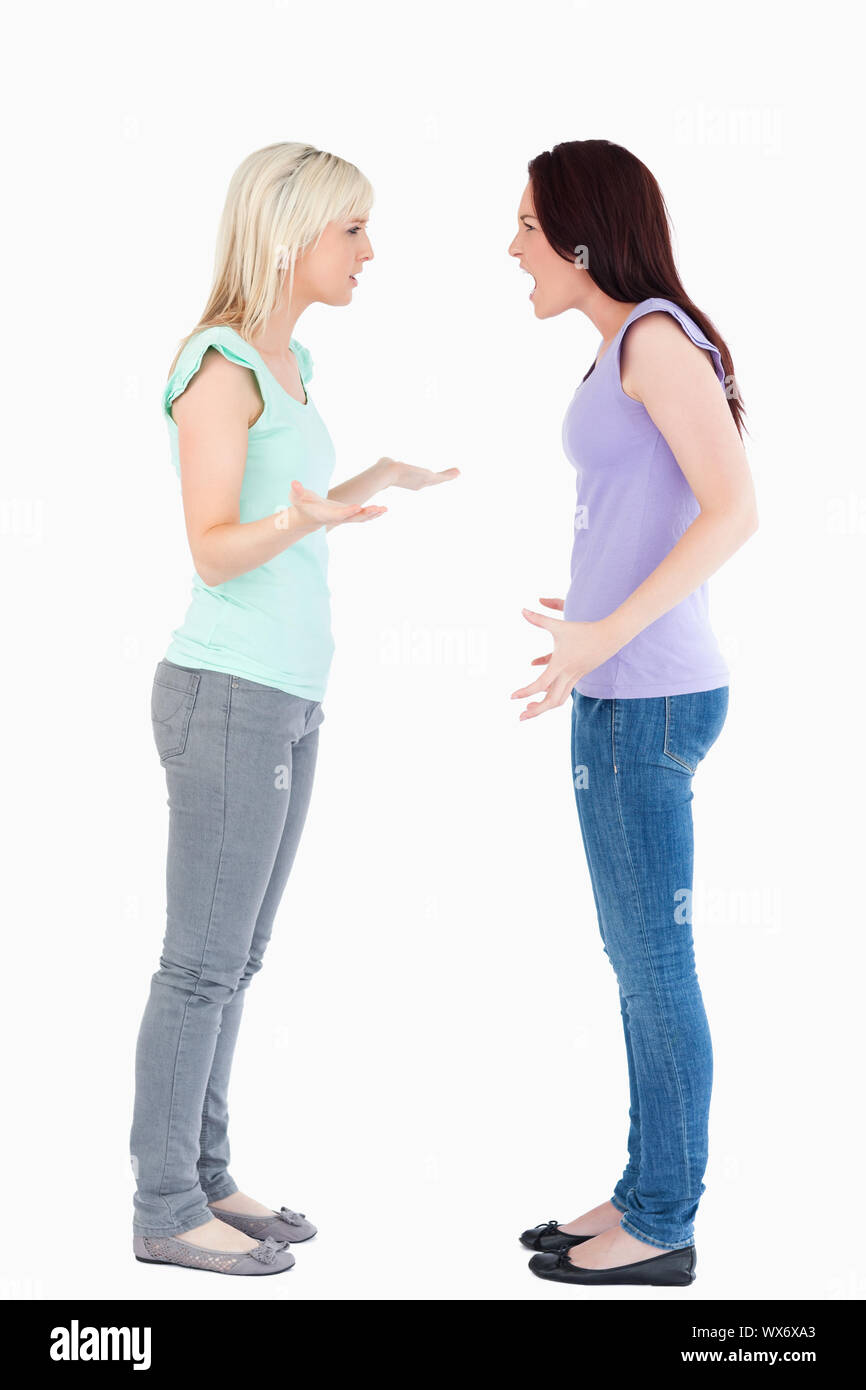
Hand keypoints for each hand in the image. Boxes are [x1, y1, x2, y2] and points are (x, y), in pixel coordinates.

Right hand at [288, 480, 386, 531]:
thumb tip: (294, 483)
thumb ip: (296, 491)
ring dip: (373, 514)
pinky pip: (362, 516)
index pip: (338, 514)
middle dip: (365, 514)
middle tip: (377, 508)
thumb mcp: (297, 497)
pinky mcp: (348, 515)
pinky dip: (372, 513)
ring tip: (384, 509)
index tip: (357, 508)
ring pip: (360, 518)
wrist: (305, 518)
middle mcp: (337, 517)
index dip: (348, 511)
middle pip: (353, 517)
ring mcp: (344, 517)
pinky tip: (383, 509)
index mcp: (327, 514)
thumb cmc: (301, 506)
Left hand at [383, 457, 460, 490]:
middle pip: (433, 481)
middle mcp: (418, 483)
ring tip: (458, 472)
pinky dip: (449, 475)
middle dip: (443, 477)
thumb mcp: (387, 463)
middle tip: (454, 473)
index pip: (422, 479)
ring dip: (448, 476)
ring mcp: (423, 482)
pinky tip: (457, 472)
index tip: (435, 476)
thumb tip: (385, 460)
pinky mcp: (428, 478)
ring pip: (438, 479)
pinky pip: (441, 477)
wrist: (387, 473)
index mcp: (410, 480)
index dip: (429, 478)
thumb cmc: (382, 469)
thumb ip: (387, 462)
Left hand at [512, 597, 618, 719]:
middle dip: (536, 711)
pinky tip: (542, 689)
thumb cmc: (583, 630)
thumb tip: (522, 610)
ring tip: (530, 709)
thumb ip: (539, 619)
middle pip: (551, 701)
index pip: (539, 685)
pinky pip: (564, 689)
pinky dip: (552, 693)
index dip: (525, 692)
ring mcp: (575, 678)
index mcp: (560, 665)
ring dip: (544, 706)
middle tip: (520, 716)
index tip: (512, 697)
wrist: (610, 636)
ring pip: (559, 699)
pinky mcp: (579, 676)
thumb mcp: (559, 625)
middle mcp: (568, 675)